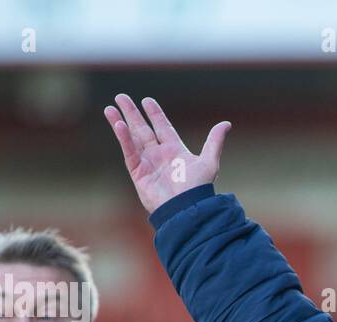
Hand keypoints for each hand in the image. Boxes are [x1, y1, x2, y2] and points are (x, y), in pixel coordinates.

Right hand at [103, 94, 231, 214]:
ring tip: (109, 108)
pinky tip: (118, 125)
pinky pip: (129, 153)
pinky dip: (124, 139)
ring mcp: (147, 164)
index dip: (155, 114)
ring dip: (121, 122)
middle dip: (132, 113)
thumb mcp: (209, 161)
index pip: (162, 127)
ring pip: (132, 138)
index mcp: (175, 151)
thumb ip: (214, 141)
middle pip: (143, 129)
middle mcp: (159, 155)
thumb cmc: (198, 188)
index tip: (147, 100)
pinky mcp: (138, 174)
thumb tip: (226, 123)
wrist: (186, 208)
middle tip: (121, 97)